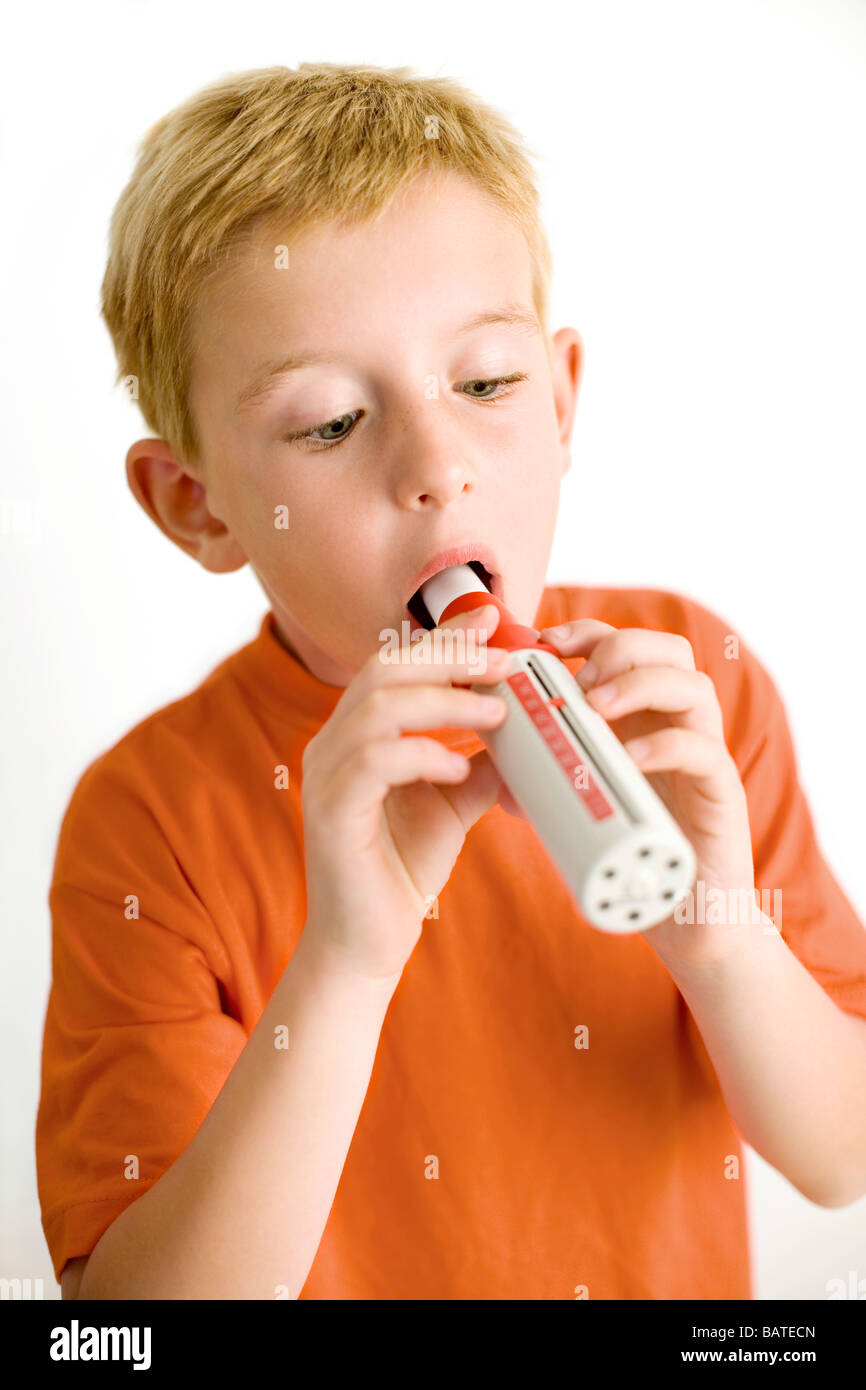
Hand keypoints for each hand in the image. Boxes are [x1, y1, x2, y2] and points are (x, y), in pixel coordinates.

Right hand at [300, 604, 512, 983]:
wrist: (366, 941)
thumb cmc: (401, 869)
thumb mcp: (452, 804)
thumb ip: (480, 764)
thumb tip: (527, 734)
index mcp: (357, 732)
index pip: (396, 663)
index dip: (445, 642)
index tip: (497, 631)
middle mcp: (333, 743)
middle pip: (384, 668)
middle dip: (449, 656)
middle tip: (504, 661)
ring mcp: (326, 774)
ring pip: (379, 705)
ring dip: (443, 700)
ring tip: (495, 712)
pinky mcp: (331, 810)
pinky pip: (374, 761)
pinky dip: (422, 753)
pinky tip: (458, 766)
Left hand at [539, 618, 756, 966]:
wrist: (682, 918)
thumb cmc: (629, 855)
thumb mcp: (583, 804)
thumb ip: (548, 777)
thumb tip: (493, 758)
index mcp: (645, 717)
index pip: (627, 647)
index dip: (589, 632)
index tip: (546, 643)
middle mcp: (680, 726)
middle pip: (670, 650)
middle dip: (619, 649)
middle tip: (578, 681)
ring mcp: (705, 756)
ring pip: (695, 688)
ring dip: (641, 684)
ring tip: (597, 706)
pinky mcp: (723, 794)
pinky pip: (705, 753)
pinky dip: (666, 745)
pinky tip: (630, 755)